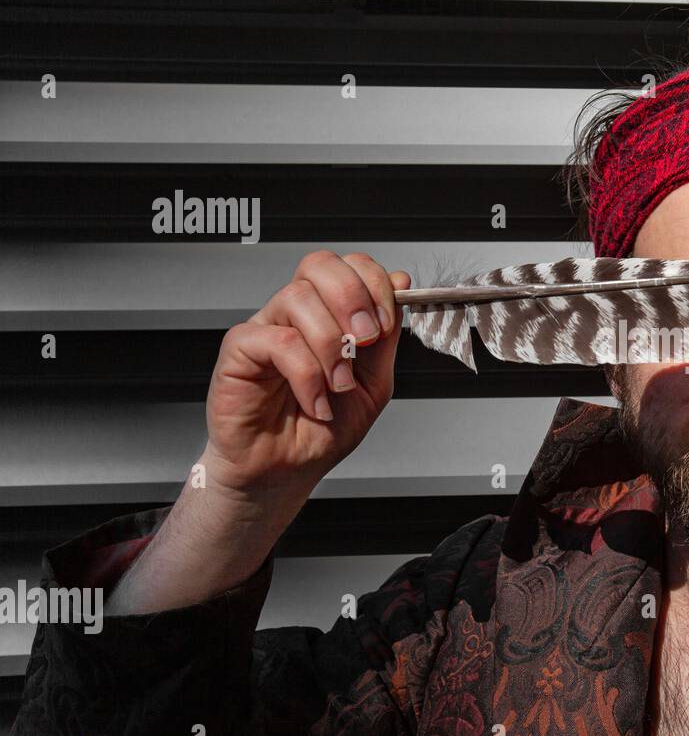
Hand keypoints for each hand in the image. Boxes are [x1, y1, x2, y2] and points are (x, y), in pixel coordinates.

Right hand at [202, 250, 410, 502]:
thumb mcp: (374, 383)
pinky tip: (315, 401)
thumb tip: (401, 282)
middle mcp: (296, 314)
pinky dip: (306, 374)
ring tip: (338, 385)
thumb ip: (386, 336)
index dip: (374, 284)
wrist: (286, 471)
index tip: (386, 323)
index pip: (349, 266)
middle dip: (353, 297)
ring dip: (331, 345)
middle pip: (320, 265)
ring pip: (299, 298)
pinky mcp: (239, 350)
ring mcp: (266, 327)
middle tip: (365, 338)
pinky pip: (277, 340)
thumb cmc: (322, 430)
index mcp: (330, 314)